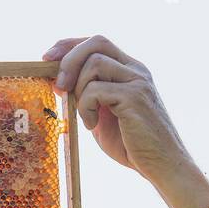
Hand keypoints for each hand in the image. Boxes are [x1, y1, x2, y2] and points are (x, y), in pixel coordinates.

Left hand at [45, 35, 208, 207]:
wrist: (161, 165)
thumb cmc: (131, 144)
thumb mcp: (102, 115)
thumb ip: (86, 96)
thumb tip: (57, 82)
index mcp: (129, 70)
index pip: (97, 42)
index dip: (70, 45)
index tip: (47, 58)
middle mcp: (136, 70)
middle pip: (96, 42)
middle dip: (69, 59)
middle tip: (58, 86)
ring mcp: (137, 81)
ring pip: (94, 64)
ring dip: (79, 90)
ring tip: (86, 116)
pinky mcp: (135, 97)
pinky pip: (95, 90)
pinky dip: (86, 108)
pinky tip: (93, 126)